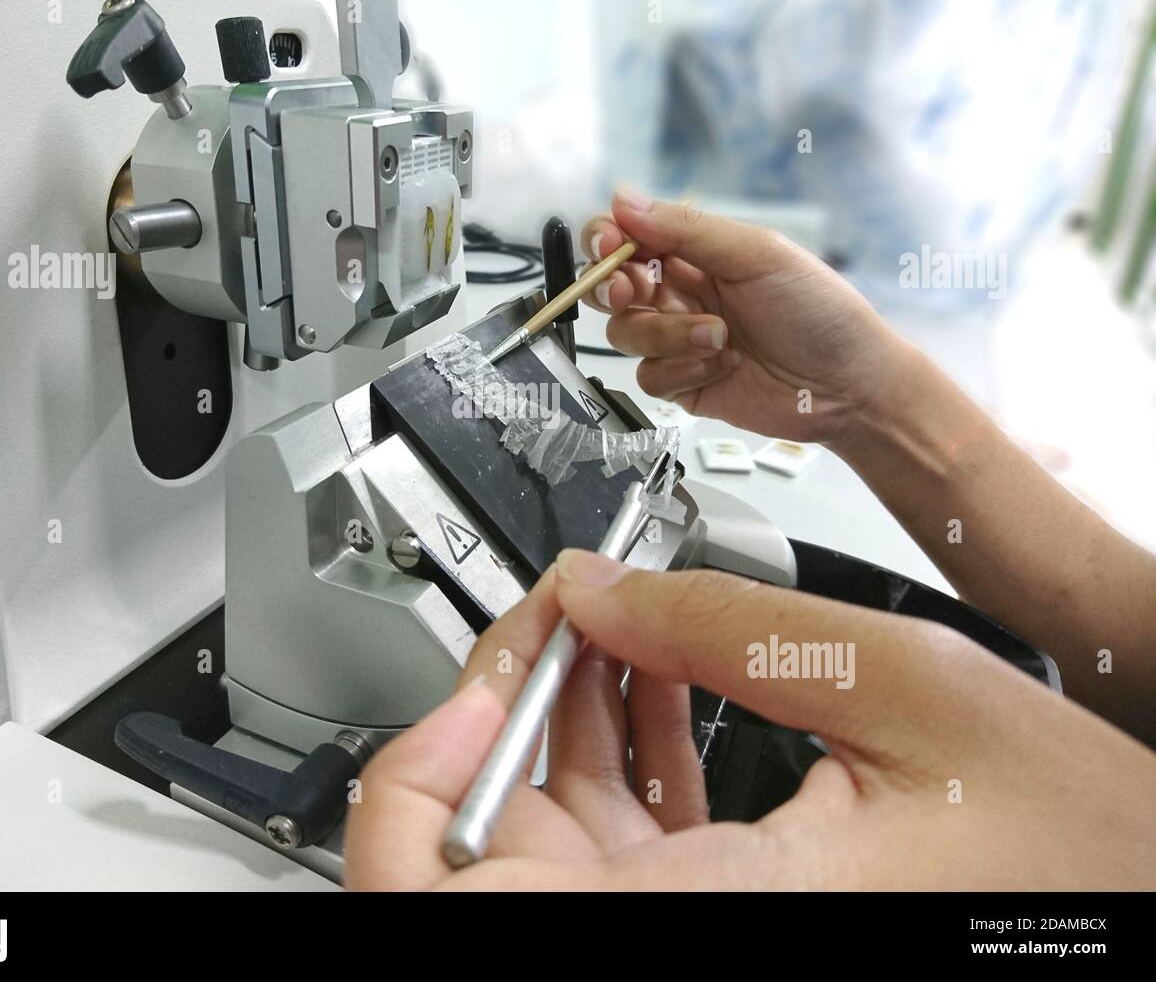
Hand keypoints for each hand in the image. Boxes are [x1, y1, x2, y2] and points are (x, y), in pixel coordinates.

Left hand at [344, 551, 1155, 889]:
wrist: (1136, 886)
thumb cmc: (1071, 835)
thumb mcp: (901, 684)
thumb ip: (727, 627)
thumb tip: (599, 589)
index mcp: (716, 910)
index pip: (470, 888)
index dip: (436, 766)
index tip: (490, 661)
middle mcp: (690, 932)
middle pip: (497, 857)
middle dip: (510, 711)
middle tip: (553, 611)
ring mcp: (704, 926)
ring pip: (555, 838)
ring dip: (563, 717)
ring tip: (601, 617)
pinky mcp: (729, 911)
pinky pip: (620, 843)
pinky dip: (617, 751)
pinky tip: (647, 672)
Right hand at [581, 188, 916, 447]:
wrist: (850, 386)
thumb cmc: (820, 311)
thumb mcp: (756, 255)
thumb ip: (686, 229)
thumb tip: (623, 198)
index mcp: (695, 252)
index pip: (627, 235)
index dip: (607, 238)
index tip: (611, 245)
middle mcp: (680, 293)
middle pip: (610, 286)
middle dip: (616, 288)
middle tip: (637, 292)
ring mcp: (679, 340)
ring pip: (625, 333)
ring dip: (668, 335)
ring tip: (720, 339)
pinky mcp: (683, 383)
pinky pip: (649, 376)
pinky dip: (683, 370)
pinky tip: (725, 367)